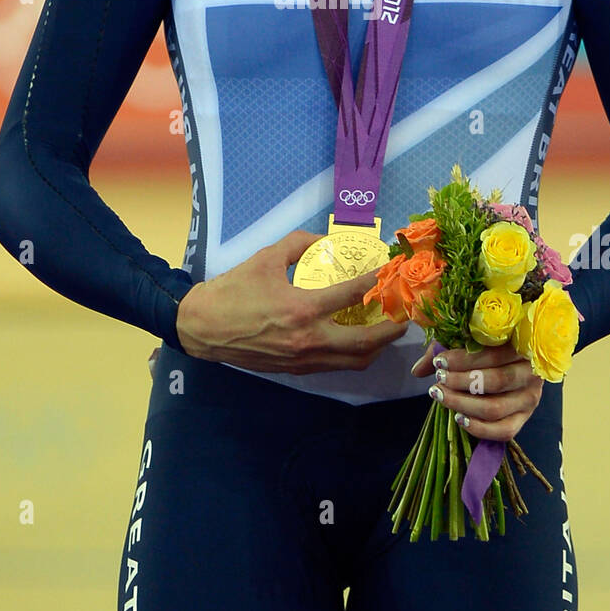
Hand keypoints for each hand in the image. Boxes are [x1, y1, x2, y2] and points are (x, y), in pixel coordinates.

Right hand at [175, 230, 409, 373]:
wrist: (203, 328)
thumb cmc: (234, 289)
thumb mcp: (267, 257)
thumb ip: (302, 244)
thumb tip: (329, 241)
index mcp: (302, 308)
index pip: (353, 294)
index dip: (378, 280)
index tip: (394, 270)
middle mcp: (308, 339)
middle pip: (366, 341)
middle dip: (392, 328)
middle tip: (406, 313)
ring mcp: (303, 359)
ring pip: (354, 360)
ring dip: (377, 346)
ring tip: (388, 329)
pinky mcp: (297, 370)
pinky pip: (336, 365)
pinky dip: (354, 354)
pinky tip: (358, 339)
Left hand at [410, 340, 542, 440]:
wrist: (514, 365)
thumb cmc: (487, 347)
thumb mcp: (467, 342)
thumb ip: (444, 351)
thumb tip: (417, 371)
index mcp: (521, 345)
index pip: (492, 353)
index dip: (462, 359)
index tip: (439, 362)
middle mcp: (531, 372)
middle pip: (495, 381)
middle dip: (460, 382)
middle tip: (439, 379)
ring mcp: (530, 398)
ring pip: (495, 408)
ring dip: (462, 404)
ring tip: (441, 396)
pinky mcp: (525, 418)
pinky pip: (503, 431)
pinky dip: (479, 428)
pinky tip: (458, 418)